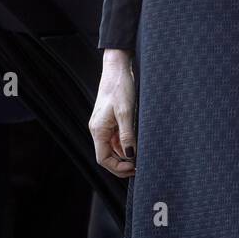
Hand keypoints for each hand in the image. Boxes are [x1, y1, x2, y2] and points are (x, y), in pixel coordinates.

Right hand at [89, 50, 136, 178]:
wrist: (117, 69)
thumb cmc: (120, 88)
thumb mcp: (126, 112)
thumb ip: (127, 135)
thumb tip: (130, 156)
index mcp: (98, 130)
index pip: (103, 159)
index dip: (117, 167)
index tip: (134, 168)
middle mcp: (98, 130)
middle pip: (107, 156)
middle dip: (121, 164)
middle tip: (139, 167)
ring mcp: (103, 126)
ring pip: (112, 149)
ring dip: (124, 156)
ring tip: (140, 157)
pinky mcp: (110, 121)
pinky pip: (116, 139)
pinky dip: (125, 145)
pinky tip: (136, 145)